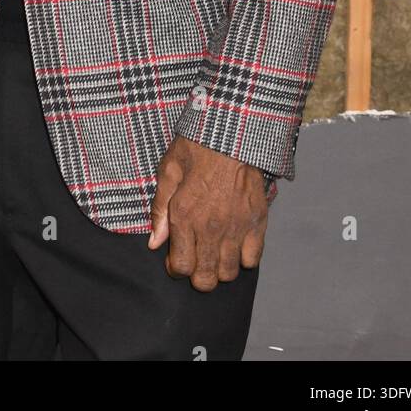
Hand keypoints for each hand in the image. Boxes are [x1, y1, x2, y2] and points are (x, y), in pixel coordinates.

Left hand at [148, 137, 267, 289]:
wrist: (231, 131)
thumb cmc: (196, 147)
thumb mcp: (168, 171)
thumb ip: (159, 209)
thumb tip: (154, 243)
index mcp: (185, 216)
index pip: (180, 267)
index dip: (174, 268)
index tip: (174, 258)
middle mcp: (211, 228)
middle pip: (205, 279)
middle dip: (196, 276)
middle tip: (195, 258)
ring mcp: (236, 227)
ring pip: (228, 273)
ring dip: (219, 268)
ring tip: (214, 252)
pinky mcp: (257, 222)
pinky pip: (252, 259)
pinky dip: (243, 258)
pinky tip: (235, 245)